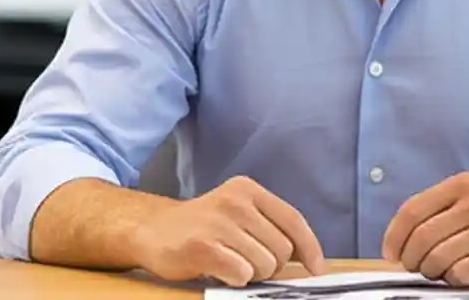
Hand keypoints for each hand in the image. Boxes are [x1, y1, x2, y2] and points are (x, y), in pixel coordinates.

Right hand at [130, 175, 325, 286]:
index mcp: (247, 189)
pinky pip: (242, 274)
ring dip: (253, 274)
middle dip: (272, 265)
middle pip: (282, 248)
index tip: (317, 268)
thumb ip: (269, 226)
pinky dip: (236, 278)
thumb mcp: (237, 212)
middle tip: (248, 262)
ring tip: (232, 264)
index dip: (310, 247)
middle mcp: (235, 202)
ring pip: (265, 264)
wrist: (152, 229)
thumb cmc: (202, 226)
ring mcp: (218, 224)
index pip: (293, 220)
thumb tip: (307, 257)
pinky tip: (220, 269)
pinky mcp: (203, 247)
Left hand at [382, 172, 468, 286]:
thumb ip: (434, 216)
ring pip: (439, 258)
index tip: (391, 255)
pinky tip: (465, 275)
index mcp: (463, 184)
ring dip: (434, 272)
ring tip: (444, 271)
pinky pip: (461, 273)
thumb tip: (395, 246)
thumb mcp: (468, 206)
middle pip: (422, 237)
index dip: (394, 236)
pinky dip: (455, 280)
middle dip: (413, 260)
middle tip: (419, 268)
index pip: (412, 210)